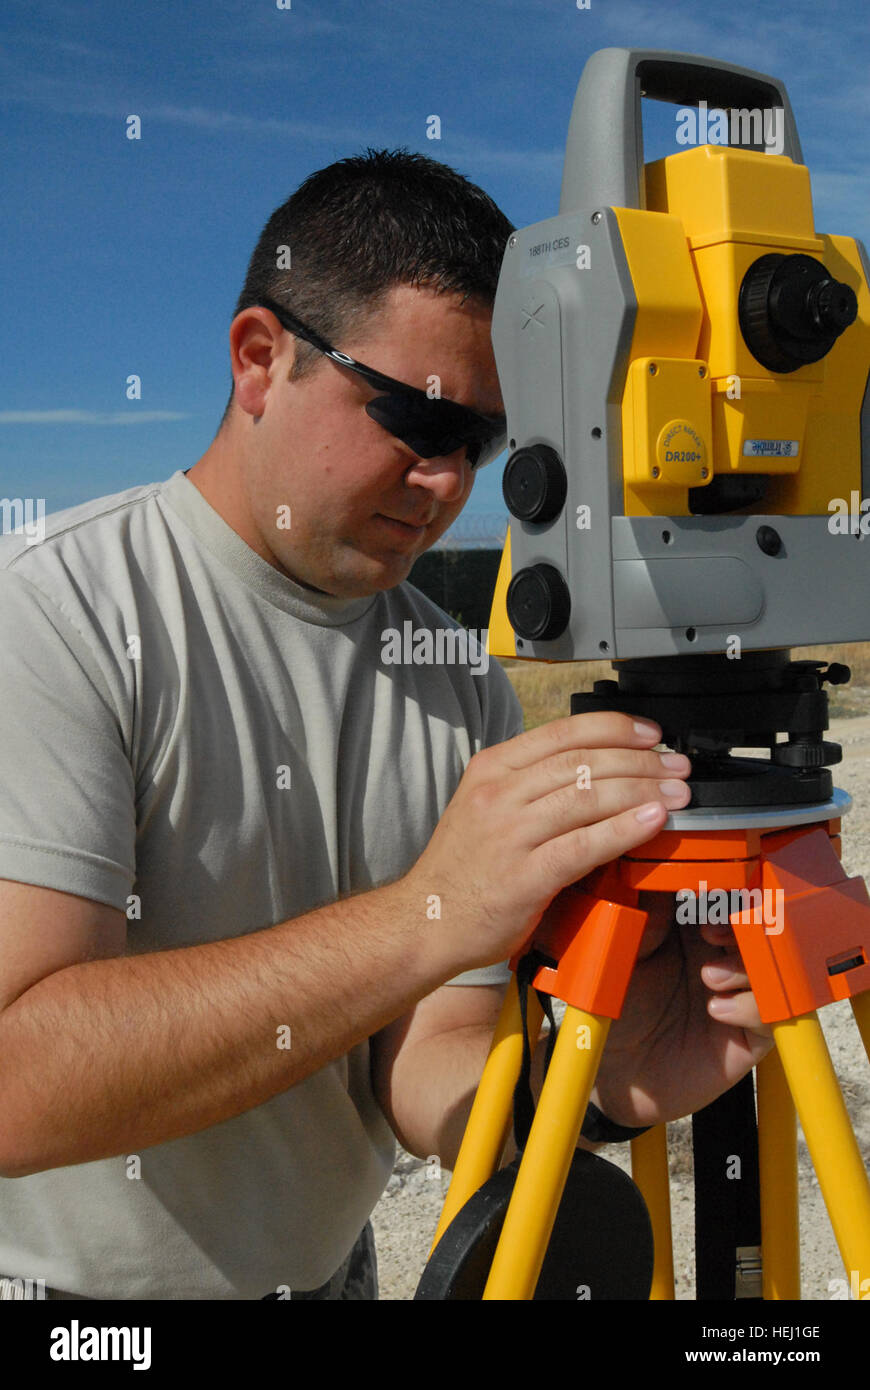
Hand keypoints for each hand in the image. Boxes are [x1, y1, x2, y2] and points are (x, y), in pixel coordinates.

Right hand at [407, 712, 692, 974]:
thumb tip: (601, 771)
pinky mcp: (524, 876)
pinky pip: (584, 845)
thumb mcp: (487, 806)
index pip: (563, 732)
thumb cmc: (463, 868)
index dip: (615, 728)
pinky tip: (652, 822)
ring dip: (642, 791)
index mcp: (492, 768)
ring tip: (676, 794)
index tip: (651, 734)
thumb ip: (534, 785)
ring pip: (589, 797)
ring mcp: (509, 834)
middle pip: (584, 762)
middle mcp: (498, 794)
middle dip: (641, 761)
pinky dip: (624, 830)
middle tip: (677, 767)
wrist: (426, 922)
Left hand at [591, 896, 773, 1126]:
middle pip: (760, 922)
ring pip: (775, 963)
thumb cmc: (610, 1006)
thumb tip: (654, 858)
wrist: (609, 1071)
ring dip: (746, 964)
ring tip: (708, 977)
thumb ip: (641, 908)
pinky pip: (774, 1013)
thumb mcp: (620, 949)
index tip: (709, 884)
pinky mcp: (750, 1033)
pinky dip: (752, 1005)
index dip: (726, 882)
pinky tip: (716, 1009)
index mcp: (692, 923)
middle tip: (710, 931)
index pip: (727, 891)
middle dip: (744, 920)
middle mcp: (722, 953)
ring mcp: (740, 991)